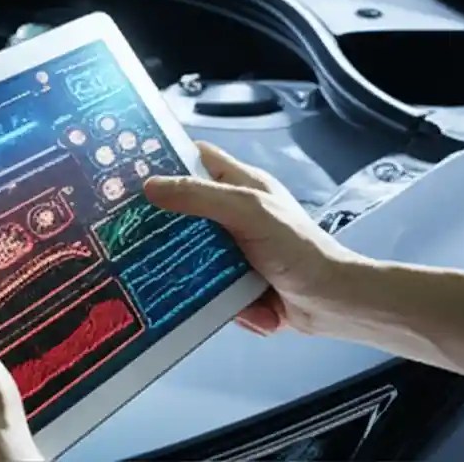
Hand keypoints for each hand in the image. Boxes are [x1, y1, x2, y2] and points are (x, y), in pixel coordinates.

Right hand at [143, 142, 366, 336]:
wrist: (334, 304)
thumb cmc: (299, 249)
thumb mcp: (248, 211)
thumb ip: (200, 196)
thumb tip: (150, 187)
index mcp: (241, 185)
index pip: (196, 159)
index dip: (167, 159)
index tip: (132, 168)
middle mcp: (235, 213)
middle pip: (183, 209)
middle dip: (162, 222)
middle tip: (129, 228)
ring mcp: (234, 248)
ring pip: (190, 252)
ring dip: (188, 268)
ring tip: (167, 276)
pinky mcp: (235, 281)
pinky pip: (206, 285)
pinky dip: (212, 296)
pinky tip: (223, 303)